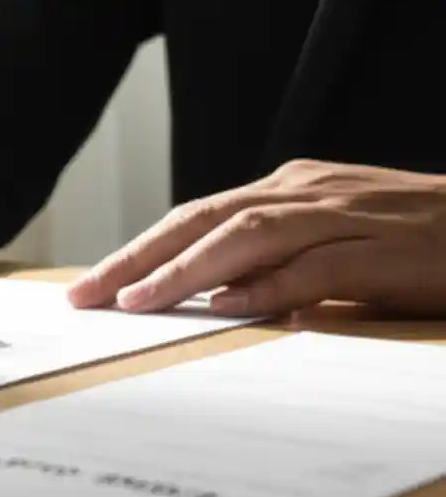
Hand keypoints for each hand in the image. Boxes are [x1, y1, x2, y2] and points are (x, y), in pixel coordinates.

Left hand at [66, 159, 445, 316]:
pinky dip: (268, 286)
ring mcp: (347, 215)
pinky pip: (315, 266)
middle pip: (204, 219)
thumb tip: (211, 296)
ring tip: (136, 301)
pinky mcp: (385, 248)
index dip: (139, 250)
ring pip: (247, 234)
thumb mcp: (329, 243)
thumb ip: (273, 262)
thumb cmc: (410, 244)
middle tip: (87, 295)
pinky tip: (226, 306)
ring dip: (186, 269)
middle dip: (139, 257)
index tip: (91, 285)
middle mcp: (308, 192)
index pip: (195, 216)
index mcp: (289, 189)